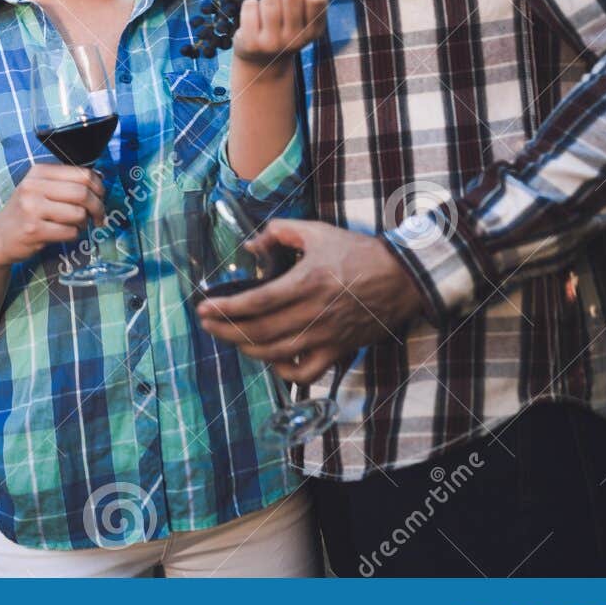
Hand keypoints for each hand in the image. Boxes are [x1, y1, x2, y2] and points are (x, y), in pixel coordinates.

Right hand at [0, 163, 104, 268]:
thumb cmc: (25, 212)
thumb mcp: (39, 189)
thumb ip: (65, 182)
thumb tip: (100, 180)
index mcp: (38, 171)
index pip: (82, 173)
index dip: (99, 186)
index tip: (101, 197)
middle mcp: (33, 186)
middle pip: (82, 193)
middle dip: (98, 207)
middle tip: (99, 217)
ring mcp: (32, 208)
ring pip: (78, 213)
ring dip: (84, 223)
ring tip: (76, 225)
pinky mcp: (34, 230)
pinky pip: (70, 232)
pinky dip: (73, 235)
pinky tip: (62, 234)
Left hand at [195, 217, 425, 382]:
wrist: (402, 278)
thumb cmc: (358, 252)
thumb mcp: (317, 231)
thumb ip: (279, 232)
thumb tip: (250, 246)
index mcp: (306, 282)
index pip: (256, 302)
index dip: (225, 308)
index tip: (203, 308)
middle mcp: (313, 313)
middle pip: (259, 331)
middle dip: (225, 330)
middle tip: (206, 324)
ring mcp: (326, 336)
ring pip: (276, 353)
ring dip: (245, 349)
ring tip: (229, 338)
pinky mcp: (339, 350)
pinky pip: (306, 372)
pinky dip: (284, 372)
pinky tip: (270, 360)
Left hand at [232, 0, 328, 68]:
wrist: (262, 63)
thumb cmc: (284, 31)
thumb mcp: (302, 18)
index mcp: (315, 30)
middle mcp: (296, 39)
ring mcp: (274, 42)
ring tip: (266, 7)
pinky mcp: (252, 43)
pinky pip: (250, 6)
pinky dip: (249, 4)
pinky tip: (252, 16)